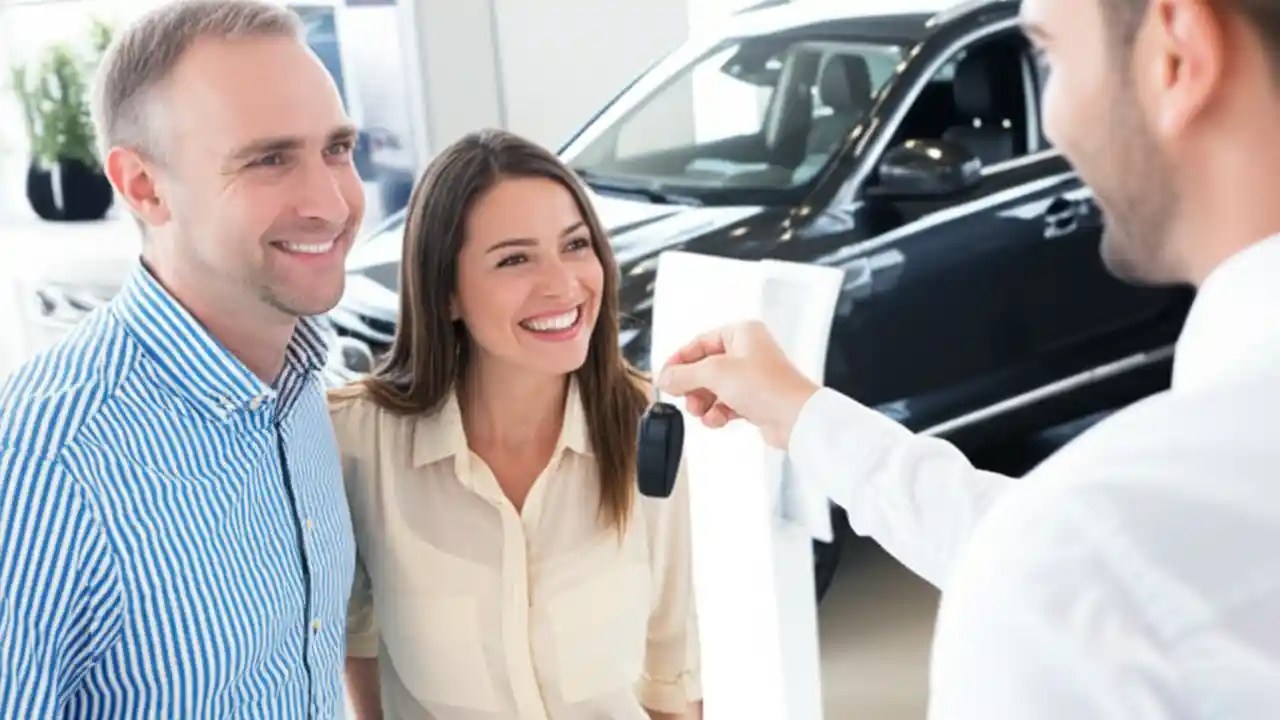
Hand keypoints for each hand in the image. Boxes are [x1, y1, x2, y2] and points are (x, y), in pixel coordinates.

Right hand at [657, 320, 819, 448]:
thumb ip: (684, 374)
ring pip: (714, 387)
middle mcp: (747, 351)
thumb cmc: (766, 386)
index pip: (699, 342)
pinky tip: (717, 420)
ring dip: (703, 402)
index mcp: (741, 332)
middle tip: (684, 398)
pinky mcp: (755, 399)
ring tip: (701, 412)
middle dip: (692, 386)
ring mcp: (752, 376)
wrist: (796, 418)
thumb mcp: (715, 373)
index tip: (665, 377)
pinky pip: (726, 403)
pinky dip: (718, 412)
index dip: (679, 360)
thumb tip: (663, 378)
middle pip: (704, 367)